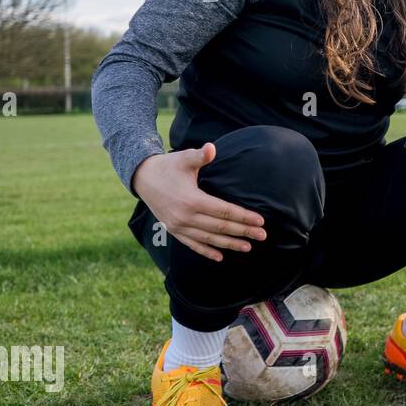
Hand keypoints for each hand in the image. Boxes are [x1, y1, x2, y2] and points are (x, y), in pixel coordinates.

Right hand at [132, 143, 267, 262]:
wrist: (142, 178)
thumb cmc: (168, 166)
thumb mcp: (183, 159)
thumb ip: (199, 156)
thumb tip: (211, 148)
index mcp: (191, 200)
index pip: (223, 211)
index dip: (243, 217)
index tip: (260, 221)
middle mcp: (185, 217)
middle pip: (220, 227)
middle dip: (243, 232)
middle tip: (262, 235)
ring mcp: (178, 226)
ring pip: (209, 239)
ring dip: (229, 244)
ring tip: (248, 247)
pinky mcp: (173, 230)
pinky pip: (192, 244)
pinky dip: (206, 251)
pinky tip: (220, 257)